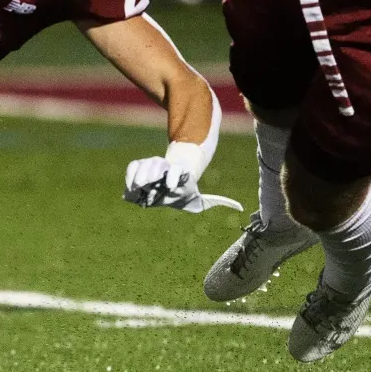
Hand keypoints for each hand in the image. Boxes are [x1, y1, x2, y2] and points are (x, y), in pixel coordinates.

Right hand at [123, 154, 242, 213]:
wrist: (173, 180)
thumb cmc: (186, 191)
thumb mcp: (201, 199)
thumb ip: (218, 201)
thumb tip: (240, 207)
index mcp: (182, 174)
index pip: (178, 171)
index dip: (175, 177)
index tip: (172, 188)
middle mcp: (166, 167)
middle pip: (159, 165)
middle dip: (153, 174)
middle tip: (149, 186)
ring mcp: (153, 166)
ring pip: (145, 164)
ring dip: (140, 176)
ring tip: (138, 189)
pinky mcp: (141, 168)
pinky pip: (133, 167)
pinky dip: (130, 176)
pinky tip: (130, 190)